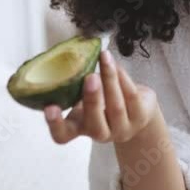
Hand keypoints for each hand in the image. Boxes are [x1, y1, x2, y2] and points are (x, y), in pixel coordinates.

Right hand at [44, 48, 159, 143]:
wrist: (137, 110)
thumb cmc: (104, 99)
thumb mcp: (85, 95)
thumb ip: (76, 84)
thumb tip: (70, 54)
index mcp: (79, 128)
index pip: (62, 135)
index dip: (55, 124)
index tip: (50, 107)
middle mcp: (99, 133)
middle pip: (95, 124)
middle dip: (92, 99)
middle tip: (90, 77)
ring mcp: (121, 129)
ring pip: (116, 106)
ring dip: (110, 79)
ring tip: (105, 58)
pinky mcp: (139, 118)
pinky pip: (131, 96)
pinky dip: (123, 77)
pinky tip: (116, 64)